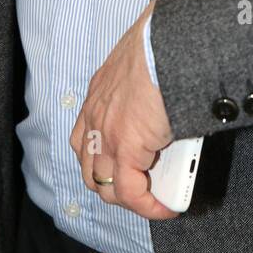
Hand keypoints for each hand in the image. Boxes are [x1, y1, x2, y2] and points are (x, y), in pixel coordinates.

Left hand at [69, 0, 178, 219]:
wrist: (164, 44)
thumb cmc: (160, 46)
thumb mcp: (140, 70)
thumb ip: (142, 92)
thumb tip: (163, 107)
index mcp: (97, 96)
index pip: (85, 141)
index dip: (102, 163)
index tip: (125, 171)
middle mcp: (93, 118)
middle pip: (90, 170)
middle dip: (113, 186)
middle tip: (141, 190)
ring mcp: (106, 136)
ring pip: (106, 187)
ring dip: (129, 199)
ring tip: (154, 201)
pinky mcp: (125, 149)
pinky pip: (132, 192)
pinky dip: (148, 206)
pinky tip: (166, 208)